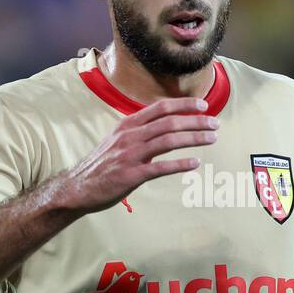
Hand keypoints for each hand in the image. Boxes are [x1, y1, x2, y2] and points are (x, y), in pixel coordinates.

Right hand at [62, 96, 217, 213]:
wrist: (78, 187)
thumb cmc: (102, 165)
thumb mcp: (117, 140)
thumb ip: (139, 131)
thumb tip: (163, 124)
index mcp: (128, 125)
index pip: (160, 108)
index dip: (184, 104)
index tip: (203, 104)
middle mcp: (130, 136)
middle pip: (169, 122)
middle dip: (196, 121)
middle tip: (215, 124)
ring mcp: (130, 155)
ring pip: (168, 141)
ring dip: (193, 138)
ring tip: (211, 139)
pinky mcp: (131, 175)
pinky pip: (160, 168)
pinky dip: (180, 164)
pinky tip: (195, 163)